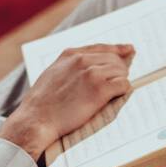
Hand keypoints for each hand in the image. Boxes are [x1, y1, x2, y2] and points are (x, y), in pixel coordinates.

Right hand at [0, 44, 135, 159]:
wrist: (36, 119)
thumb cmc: (42, 103)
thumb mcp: (53, 73)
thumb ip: (69, 66)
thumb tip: (87, 68)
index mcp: (70, 54)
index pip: (101, 47)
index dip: (118, 49)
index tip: (129, 50)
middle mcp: (82, 61)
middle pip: (114, 59)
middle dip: (120, 70)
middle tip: (120, 81)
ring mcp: (92, 74)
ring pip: (121, 71)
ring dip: (121, 81)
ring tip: (115, 92)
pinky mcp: (100, 90)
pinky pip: (123, 85)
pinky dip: (123, 91)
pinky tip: (117, 96)